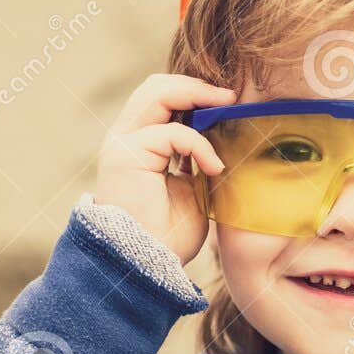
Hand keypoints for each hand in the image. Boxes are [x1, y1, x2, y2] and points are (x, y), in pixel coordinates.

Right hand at [95, 74, 236, 264]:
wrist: (146, 267)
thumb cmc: (169, 238)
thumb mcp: (194, 191)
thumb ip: (200, 161)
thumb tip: (227, 139)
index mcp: (140, 145)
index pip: (162, 99)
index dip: (194, 93)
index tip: (230, 101)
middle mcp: (126, 138)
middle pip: (156, 87)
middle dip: (196, 86)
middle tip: (231, 96)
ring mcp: (122, 144)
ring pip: (157, 94)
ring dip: (196, 96)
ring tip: (226, 107)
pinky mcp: (126, 155)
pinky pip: (171, 133)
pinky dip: (199, 146)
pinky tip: (215, 168)